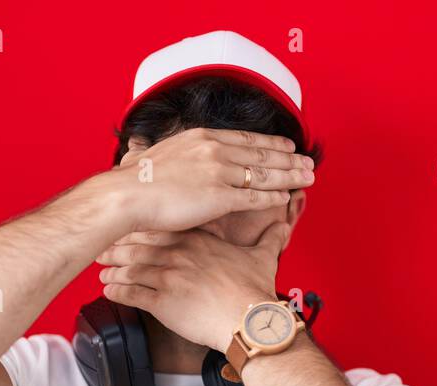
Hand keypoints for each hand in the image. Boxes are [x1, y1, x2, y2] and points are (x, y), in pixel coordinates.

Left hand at [96, 221, 290, 351]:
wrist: (249, 321)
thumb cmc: (254, 293)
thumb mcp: (263, 258)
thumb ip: (269, 238)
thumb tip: (283, 225)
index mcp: (199, 240)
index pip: (163, 228)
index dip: (142, 228)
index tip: (130, 227)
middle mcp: (179, 254)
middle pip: (140, 245)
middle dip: (120, 247)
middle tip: (105, 248)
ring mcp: (167, 276)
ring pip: (131, 268)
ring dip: (113, 270)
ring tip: (102, 271)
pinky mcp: (161, 302)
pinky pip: (131, 294)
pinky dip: (116, 292)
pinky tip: (108, 292)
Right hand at [108, 128, 313, 233]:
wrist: (127, 194)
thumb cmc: (135, 181)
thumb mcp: (155, 155)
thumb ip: (167, 153)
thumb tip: (153, 150)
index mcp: (202, 138)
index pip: (245, 139)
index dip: (270, 143)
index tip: (287, 145)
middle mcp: (215, 150)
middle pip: (261, 154)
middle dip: (289, 158)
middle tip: (308, 161)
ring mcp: (219, 173)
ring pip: (264, 174)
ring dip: (289, 175)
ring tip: (308, 177)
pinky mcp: (219, 197)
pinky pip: (254, 196)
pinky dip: (273, 196)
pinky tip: (287, 196)